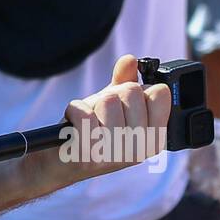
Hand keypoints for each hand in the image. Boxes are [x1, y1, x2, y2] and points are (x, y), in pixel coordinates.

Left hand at [60, 55, 171, 181]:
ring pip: (109, 101)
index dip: (137, 90)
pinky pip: (85, 114)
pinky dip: (74, 110)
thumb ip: (126, 81)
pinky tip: (73, 122)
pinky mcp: (90, 154)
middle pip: (132, 91)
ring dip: (93, 105)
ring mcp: (116, 154)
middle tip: (101, 115)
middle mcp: (139, 150)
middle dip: (112, 96)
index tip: (125, 105)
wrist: (60, 159)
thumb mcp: (114, 104)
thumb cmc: (90, 130)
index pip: (159, 93)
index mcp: (154, 139)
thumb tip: (131, 60)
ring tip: (88, 121)